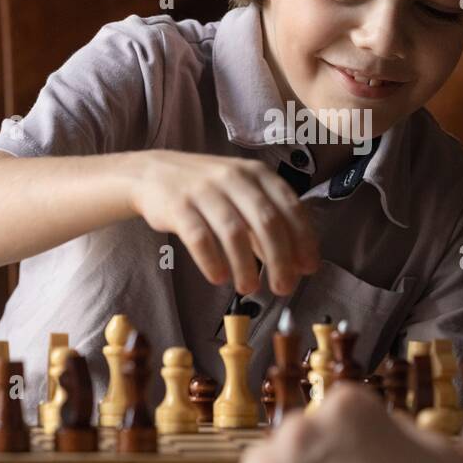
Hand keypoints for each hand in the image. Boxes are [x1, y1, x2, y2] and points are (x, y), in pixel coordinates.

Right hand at [126, 150, 320, 295]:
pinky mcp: (179, 206)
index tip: (309, 267)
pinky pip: (199, 238)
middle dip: (280, 259)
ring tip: (250, 288)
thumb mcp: (243, 194)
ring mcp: (205, 190)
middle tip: (284, 287)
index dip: (304, 240)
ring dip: (246, 266)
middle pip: (267, 222)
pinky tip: (219, 278)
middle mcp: (234, 178)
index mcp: (257, 174)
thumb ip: (269, 221)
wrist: (153, 174)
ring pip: (234, 232)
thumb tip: (296, 259)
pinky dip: (212, 261)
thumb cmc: (208, 190)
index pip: (291, 207)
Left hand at [224, 384, 462, 462]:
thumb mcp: (436, 452)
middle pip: (298, 432)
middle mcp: (302, 432)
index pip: (336, 408)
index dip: (353, 436)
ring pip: (266, 462)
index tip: (361, 457)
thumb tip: (377, 425)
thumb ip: (397, 427)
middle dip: (317, 455)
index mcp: (346, 408)